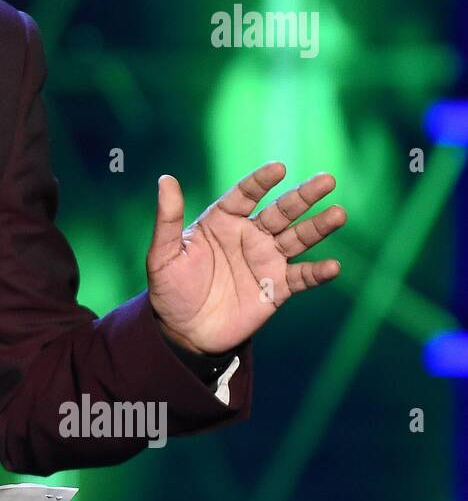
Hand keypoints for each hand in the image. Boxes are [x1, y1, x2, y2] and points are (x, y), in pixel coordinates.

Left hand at [146, 162, 344, 355]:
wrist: (183, 331)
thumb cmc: (170, 289)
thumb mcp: (163, 254)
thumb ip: (168, 219)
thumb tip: (165, 179)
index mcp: (222, 221)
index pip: (245, 194)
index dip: (261, 181)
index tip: (279, 168)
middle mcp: (249, 235)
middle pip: (281, 211)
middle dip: (303, 196)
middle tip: (328, 180)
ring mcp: (265, 260)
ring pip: (298, 238)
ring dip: (318, 227)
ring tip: (338, 214)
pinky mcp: (276, 288)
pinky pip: (301, 277)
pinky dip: (318, 273)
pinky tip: (333, 266)